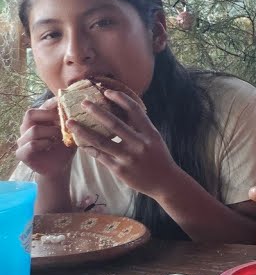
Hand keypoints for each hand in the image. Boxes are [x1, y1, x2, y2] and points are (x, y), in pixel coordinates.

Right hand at [15, 98, 75, 176]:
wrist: (60, 167)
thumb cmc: (64, 147)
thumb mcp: (70, 132)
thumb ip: (70, 121)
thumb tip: (77, 106)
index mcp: (37, 120)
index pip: (41, 106)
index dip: (52, 103)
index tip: (64, 100)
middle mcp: (27, 128)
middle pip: (30, 114)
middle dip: (48, 116)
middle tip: (63, 121)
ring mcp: (22, 140)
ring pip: (34, 130)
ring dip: (50, 132)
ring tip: (60, 137)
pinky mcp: (21, 153)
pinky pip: (32, 144)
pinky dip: (44, 144)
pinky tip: (51, 145)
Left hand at [68, 88, 186, 198]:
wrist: (165, 182)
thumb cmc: (158, 158)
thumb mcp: (155, 140)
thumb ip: (140, 128)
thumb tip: (122, 113)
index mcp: (150, 134)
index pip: (134, 111)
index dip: (121, 99)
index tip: (107, 92)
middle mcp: (139, 144)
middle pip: (114, 124)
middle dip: (97, 111)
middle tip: (84, 103)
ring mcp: (128, 157)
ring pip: (101, 141)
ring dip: (83, 130)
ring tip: (70, 122)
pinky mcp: (119, 169)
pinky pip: (100, 156)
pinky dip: (88, 148)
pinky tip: (79, 142)